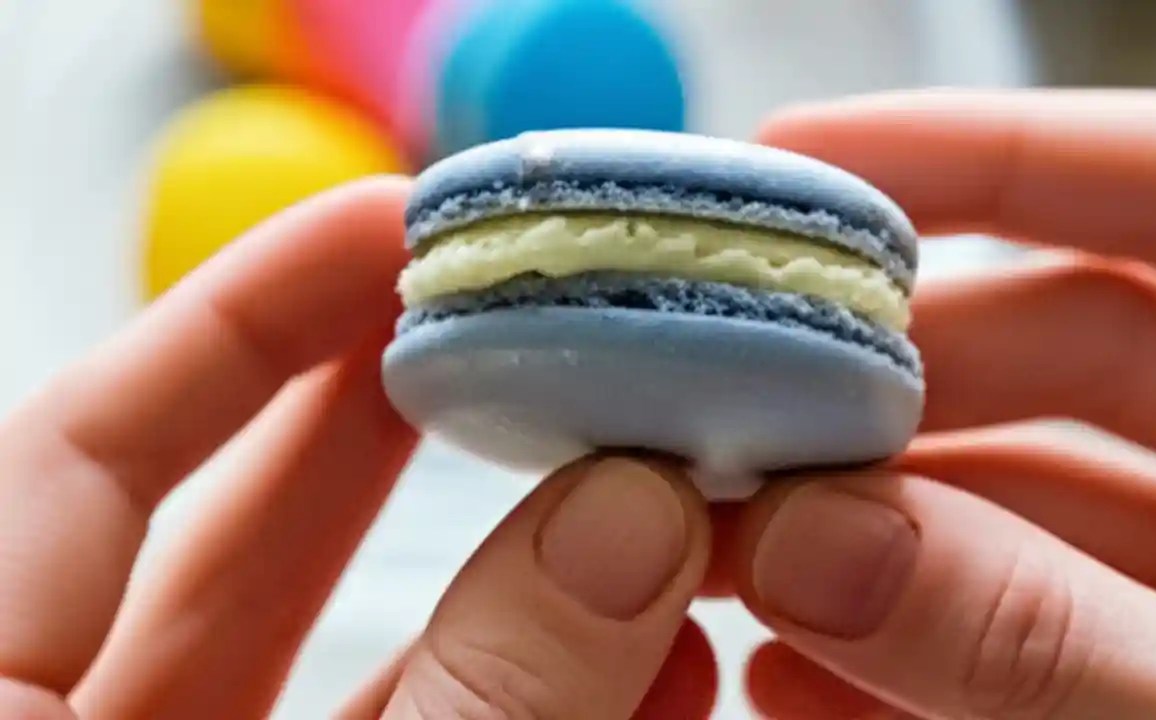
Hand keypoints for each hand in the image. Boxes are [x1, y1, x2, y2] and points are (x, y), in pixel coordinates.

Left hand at [0, 179, 715, 718]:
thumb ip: (476, 699)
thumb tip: (631, 520)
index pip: (82, 450)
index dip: (240, 317)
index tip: (390, 224)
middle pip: (228, 540)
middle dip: (385, 422)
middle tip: (515, 322)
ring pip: (353, 657)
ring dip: (518, 585)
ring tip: (648, 504)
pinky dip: (539, 706)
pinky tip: (660, 671)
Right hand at [733, 89, 1155, 718]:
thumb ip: (1054, 640)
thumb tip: (821, 550)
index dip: (990, 152)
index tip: (801, 170)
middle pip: (1064, 347)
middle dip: (883, 383)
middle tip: (733, 414)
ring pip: (1020, 499)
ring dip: (866, 528)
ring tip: (737, 553)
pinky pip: (1021, 631)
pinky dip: (906, 647)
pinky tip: (794, 670)